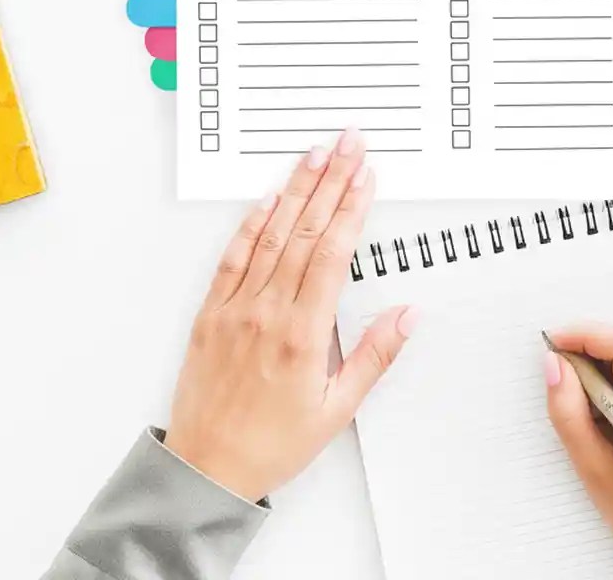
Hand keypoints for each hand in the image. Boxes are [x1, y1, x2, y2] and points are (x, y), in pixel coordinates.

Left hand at [165, 129, 417, 501]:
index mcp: (301, 333)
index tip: (365, 176)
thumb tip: (406, 316)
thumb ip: (374, 356)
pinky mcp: (210, 313)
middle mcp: (266, 312)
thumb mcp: (337, 409)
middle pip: (304, 230)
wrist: (206, 468)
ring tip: (313, 156)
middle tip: (347, 144)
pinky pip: (233, 257)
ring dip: (294, 190)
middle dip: (330, 181)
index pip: (332, 253)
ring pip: (269, 234)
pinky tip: (267, 201)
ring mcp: (235, 308)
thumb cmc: (270, 444)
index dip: (351, 208)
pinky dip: (251, 224)